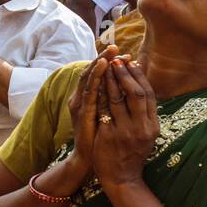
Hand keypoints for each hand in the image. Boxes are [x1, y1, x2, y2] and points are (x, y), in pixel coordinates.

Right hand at [67, 50, 114, 175]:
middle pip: (92, 71)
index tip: (123, 53)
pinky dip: (96, 76)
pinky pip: (89, 89)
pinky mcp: (81, 110)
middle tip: (115, 47)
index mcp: (88, 97)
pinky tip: (103, 66)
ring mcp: (80, 103)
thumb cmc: (100, 138)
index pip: (98, 74)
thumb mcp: (108, 115)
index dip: (109, 62)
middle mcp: (81, 97)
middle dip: (104, 58)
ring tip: (109, 52)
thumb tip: (126, 87)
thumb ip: (111, 101)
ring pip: (89, 77)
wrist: (89, 159)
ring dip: (99, 63)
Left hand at [92, 56, 159, 187]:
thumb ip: (145, 114)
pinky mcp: (108, 136)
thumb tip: (142, 87)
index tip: (131, 63)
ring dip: (110, 81)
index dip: (139, 77)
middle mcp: (141, 128)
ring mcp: (125, 132)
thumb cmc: (133, 153)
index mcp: (153, 125)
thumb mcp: (146, 134)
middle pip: (135, 93)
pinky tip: (95, 85)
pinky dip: (99, 95)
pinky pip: (103, 110)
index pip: (149, 95)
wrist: (122, 178)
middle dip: (125, 74)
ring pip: (117, 99)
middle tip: (116, 60)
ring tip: (105, 67)